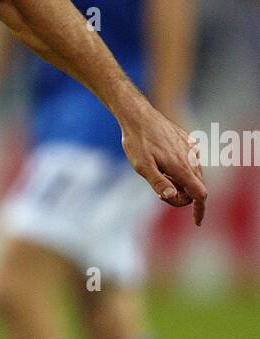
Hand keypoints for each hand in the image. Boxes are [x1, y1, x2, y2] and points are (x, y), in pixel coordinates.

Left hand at [120, 100, 206, 224]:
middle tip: (159, 194)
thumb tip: (172, 196)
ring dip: (182, 184)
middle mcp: (192, 158)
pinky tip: (165, 165)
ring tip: (160, 176)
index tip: (197, 222)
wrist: (138, 116)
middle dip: (182, 197)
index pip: (200, 194)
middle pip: (197, 188)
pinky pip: (192, 163)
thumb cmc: (137, 142)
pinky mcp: (189, 142)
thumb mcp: (142, 166)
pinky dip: (183, 171)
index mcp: (182, 166)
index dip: (199, 210)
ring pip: (195, 176)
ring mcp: (192, 149)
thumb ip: (158, 182)